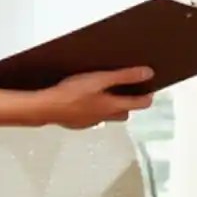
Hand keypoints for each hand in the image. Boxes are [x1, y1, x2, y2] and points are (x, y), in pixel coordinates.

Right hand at [33, 67, 155, 128]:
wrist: (46, 107)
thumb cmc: (73, 92)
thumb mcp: (100, 79)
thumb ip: (124, 76)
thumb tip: (148, 73)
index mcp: (113, 106)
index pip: (139, 104)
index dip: (147, 97)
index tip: (150, 88)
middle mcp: (105, 117)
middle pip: (124, 112)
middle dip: (129, 103)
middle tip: (128, 89)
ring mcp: (90, 122)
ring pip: (108, 115)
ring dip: (111, 106)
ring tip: (106, 91)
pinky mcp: (77, 123)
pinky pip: (92, 116)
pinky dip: (95, 109)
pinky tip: (86, 100)